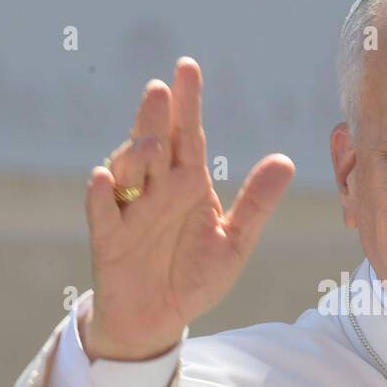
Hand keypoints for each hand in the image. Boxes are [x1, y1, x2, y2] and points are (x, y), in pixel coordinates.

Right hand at [82, 57, 293, 359]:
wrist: (159, 319)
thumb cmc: (194, 275)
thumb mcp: (234, 241)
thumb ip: (257, 203)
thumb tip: (286, 160)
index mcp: (187, 183)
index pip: (189, 136)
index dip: (188, 103)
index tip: (187, 67)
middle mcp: (156, 189)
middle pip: (156, 145)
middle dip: (157, 118)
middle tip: (162, 90)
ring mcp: (129, 210)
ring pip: (128, 173)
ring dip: (135, 154)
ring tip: (151, 143)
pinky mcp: (108, 239)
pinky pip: (101, 214)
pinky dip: (100, 197)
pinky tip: (103, 179)